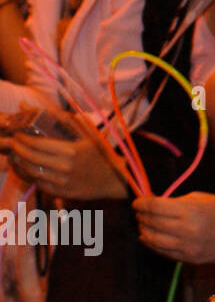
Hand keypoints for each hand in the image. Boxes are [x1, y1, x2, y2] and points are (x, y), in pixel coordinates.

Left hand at [10, 110, 128, 199]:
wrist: (115, 179)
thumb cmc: (102, 153)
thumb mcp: (89, 134)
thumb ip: (67, 121)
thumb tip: (48, 109)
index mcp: (71, 151)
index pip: (37, 144)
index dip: (22, 138)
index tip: (17, 133)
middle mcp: (64, 167)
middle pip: (30, 157)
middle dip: (17, 149)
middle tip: (13, 143)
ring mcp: (62, 182)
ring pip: (31, 172)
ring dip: (20, 162)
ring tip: (16, 155)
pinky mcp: (61, 192)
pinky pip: (38, 183)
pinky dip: (29, 175)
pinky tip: (27, 168)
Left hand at [134, 192, 214, 263]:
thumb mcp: (200, 198)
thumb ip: (175, 202)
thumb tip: (152, 204)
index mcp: (190, 211)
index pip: (155, 207)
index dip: (142, 203)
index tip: (137, 202)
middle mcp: (187, 230)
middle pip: (151, 223)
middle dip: (142, 216)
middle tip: (140, 212)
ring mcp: (188, 247)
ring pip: (153, 240)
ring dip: (144, 230)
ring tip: (143, 224)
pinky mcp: (189, 259)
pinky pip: (163, 252)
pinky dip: (152, 244)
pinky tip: (148, 238)